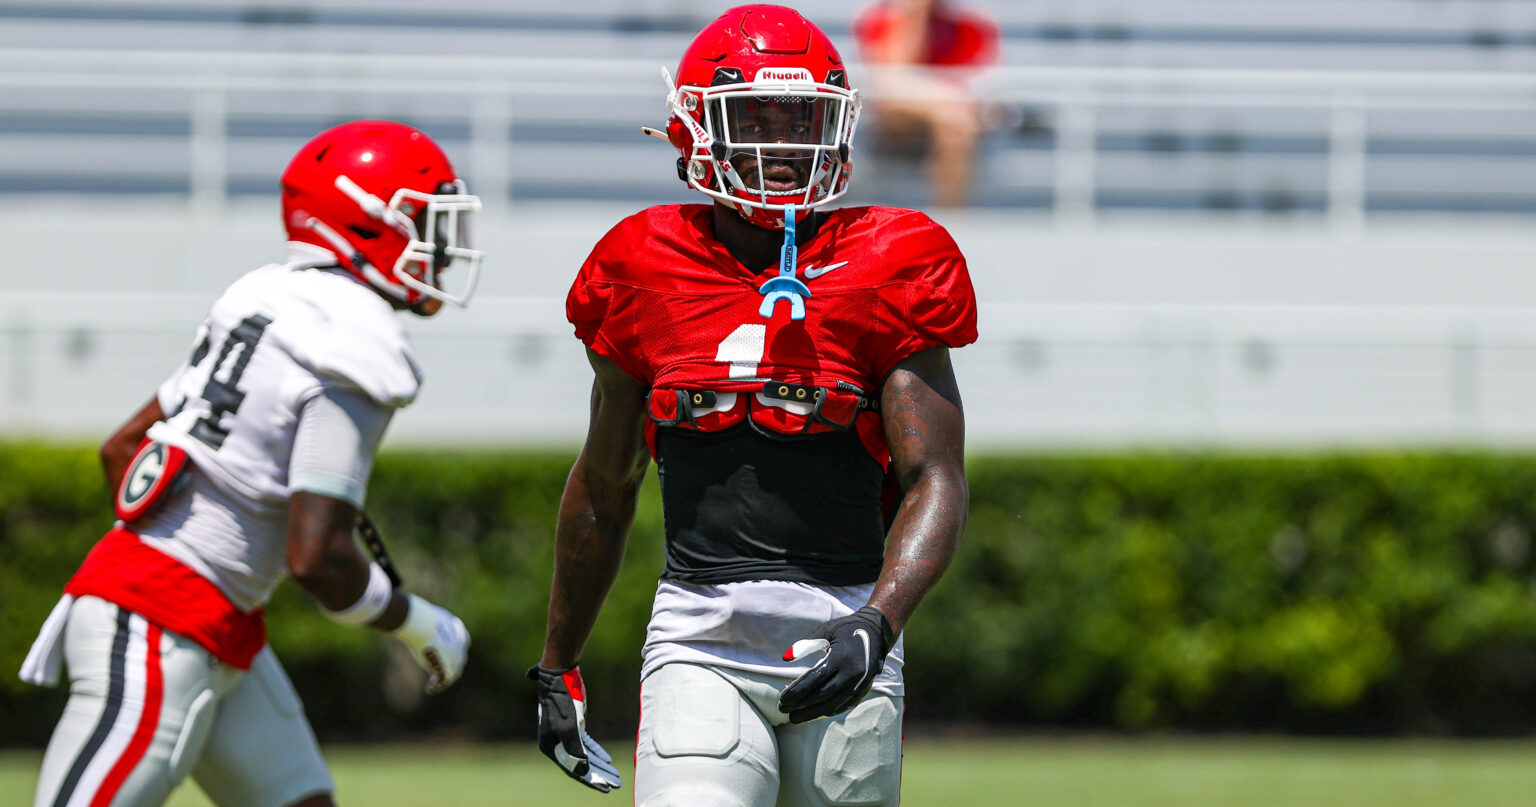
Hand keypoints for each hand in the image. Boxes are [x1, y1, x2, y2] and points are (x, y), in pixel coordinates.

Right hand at [392, 594, 468, 693]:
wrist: (422, 624)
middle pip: (459, 659)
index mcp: (457, 629)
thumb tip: (401, 611)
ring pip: (454, 672)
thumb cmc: (418, 617)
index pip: (461, 641)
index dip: (455, 649)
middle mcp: (460, 644)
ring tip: (433, 684)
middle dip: (451, 666)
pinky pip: (445, 680)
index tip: (446, 654)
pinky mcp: (448, 667)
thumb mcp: (419, 613)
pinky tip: (429, 688)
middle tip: (440, 673)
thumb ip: (415, 616)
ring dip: (444, 678)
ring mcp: (456, 656)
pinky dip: (438, 685)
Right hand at [527, 665, 622, 792]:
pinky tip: (607, 759)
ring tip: (615, 775)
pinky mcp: (573, 726)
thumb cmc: (563, 701)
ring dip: (600, 766)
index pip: (572, 770)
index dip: (591, 781)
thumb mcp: (569, 728)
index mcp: (550, 747)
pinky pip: (586, 744)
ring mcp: (564, 735)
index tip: (606, 789)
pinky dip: (596, 752)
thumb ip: (575, 751)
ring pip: (584, 755)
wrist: (560, 677)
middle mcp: (555, 744)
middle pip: (579, 765)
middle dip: (599, 776)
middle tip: (616, 785)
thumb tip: (583, 771)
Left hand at [778, 606, 896, 722]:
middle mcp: (852, 673)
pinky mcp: (864, 689)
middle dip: (801, 705)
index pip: (814, 680)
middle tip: (783, 710)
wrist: (878, 632)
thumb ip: (805, 644)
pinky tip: (815, 713)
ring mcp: (860, 683)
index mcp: (840, 658)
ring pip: (833, 704)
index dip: (796, 692)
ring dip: (813, 713)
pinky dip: (828, 711)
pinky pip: (844, 705)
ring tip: (795, 717)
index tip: (782, 700)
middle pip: (822, 696)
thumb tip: (785, 658)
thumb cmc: (846, 629)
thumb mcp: (826, 631)